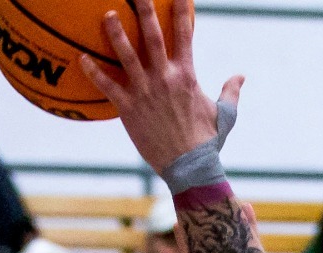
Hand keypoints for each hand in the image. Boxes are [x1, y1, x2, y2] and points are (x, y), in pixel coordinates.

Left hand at [83, 0, 243, 175]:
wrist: (189, 167)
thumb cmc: (206, 141)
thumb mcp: (225, 114)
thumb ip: (231, 91)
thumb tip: (241, 76)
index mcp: (187, 75)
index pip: (185, 33)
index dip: (181, 9)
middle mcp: (165, 78)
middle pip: (152, 35)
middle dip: (145, 10)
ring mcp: (145, 92)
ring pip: (127, 56)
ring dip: (116, 33)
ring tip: (107, 14)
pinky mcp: (128, 109)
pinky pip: (107, 86)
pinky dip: (94, 72)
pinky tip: (81, 58)